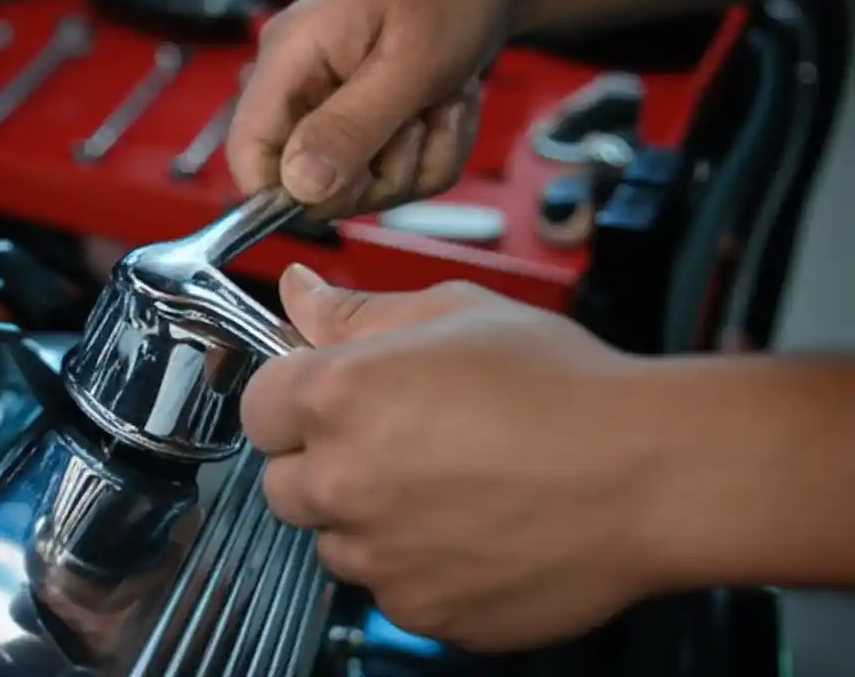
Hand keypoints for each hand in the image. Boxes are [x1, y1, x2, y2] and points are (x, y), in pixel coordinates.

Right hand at [227, 0, 513, 217]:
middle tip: (418, 121)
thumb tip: (300, 186)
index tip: (348, 186)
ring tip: (441, 102)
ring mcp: (334, 118)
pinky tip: (446, 109)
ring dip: (420, 159)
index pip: (247, 151)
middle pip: (312, 187)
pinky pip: (398, 183)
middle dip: (380, 171)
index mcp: (289, 59)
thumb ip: (352, 126)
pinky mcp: (367, 137)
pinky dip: (436, 155)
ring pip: (364, 191)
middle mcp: (302, 93)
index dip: (284, 190)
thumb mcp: (409, 64)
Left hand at [241, 265, 670, 649]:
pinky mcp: (419, 610)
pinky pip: (388, 590)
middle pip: (284, 481)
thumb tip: (301, 296)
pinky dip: (415, 566)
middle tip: (396, 441)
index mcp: (338, 397)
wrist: (650, 473)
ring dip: (367, 518)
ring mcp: (378, 556)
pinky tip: (471, 528)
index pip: (257, 406)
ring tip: (447, 485)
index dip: (291, 399)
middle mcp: (342, 481)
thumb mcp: (454, 312)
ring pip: (335, 541)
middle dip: (323, 461)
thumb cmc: (564, 388)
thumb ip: (357, 310)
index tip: (325, 400)